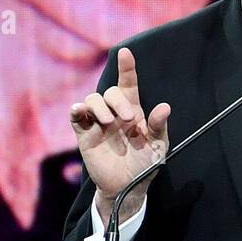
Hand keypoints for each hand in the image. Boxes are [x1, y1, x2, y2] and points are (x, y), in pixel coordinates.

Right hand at [69, 48, 170, 222]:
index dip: (126, 68)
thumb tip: (165, 107)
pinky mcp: (85, 135)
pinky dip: (77, 110)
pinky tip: (80, 111)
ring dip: (100, 107)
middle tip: (128, 119)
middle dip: (118, 101)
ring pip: (92, 100)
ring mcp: (98, 123)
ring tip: (109, 123)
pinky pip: (77, 117)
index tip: (125, 53)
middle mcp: (114, 113)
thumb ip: (159, 126)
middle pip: (110, 92)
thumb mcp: (158, 145)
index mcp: (133, 110)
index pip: (129, 84)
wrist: (128, 187)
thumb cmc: (145, 164)